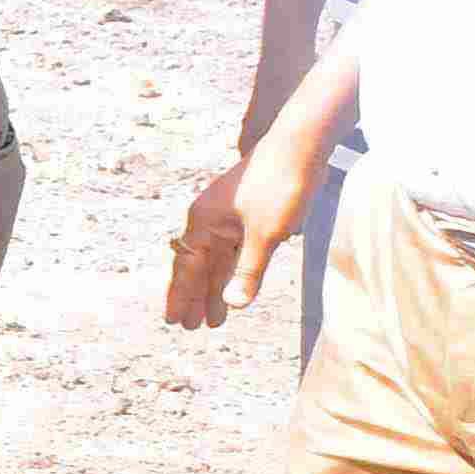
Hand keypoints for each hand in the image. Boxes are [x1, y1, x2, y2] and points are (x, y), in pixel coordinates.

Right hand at [166, 121, 321, 330]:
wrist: (300, 146)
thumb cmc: (279, 186)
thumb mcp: (265, 235)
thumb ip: (249, 271)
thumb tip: (234, 305)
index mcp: (204, 222)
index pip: (187, 267)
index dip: (181, 296)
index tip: (175, 321)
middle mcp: (209, 219)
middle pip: (198, 266)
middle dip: (196, 297)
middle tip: (193, 327)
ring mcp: (228, 216)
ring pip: (217, 260)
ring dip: (216, 288)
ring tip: (216, 318)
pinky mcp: (247, 214)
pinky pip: (233, 250)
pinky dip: (233, 271)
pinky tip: (236, 286)